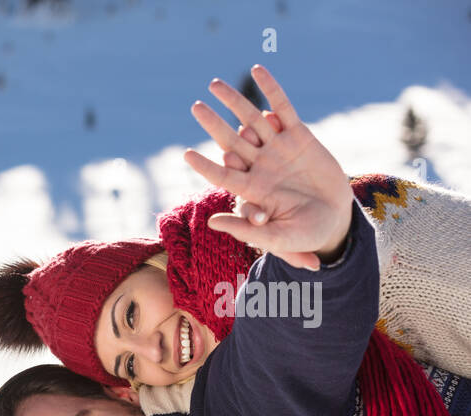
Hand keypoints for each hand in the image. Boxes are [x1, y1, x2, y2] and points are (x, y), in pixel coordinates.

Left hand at [183, 64, 354, 269]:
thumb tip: (211, 223)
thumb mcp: (277, 238)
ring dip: (234, 102)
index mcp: (251, 189)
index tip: (187, 155)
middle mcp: (260, 166)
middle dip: (214, 124)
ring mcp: (278, 149)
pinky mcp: (300, 137)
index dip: (205, 165)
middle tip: (196, 107)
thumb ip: (246, 229)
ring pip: (252, 120)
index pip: (222, 174)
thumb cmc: (304, 235)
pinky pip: (284, 109)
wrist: (334, 220)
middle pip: (232, 141)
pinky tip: (257, 71)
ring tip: (215, 85)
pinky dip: (271, 90)